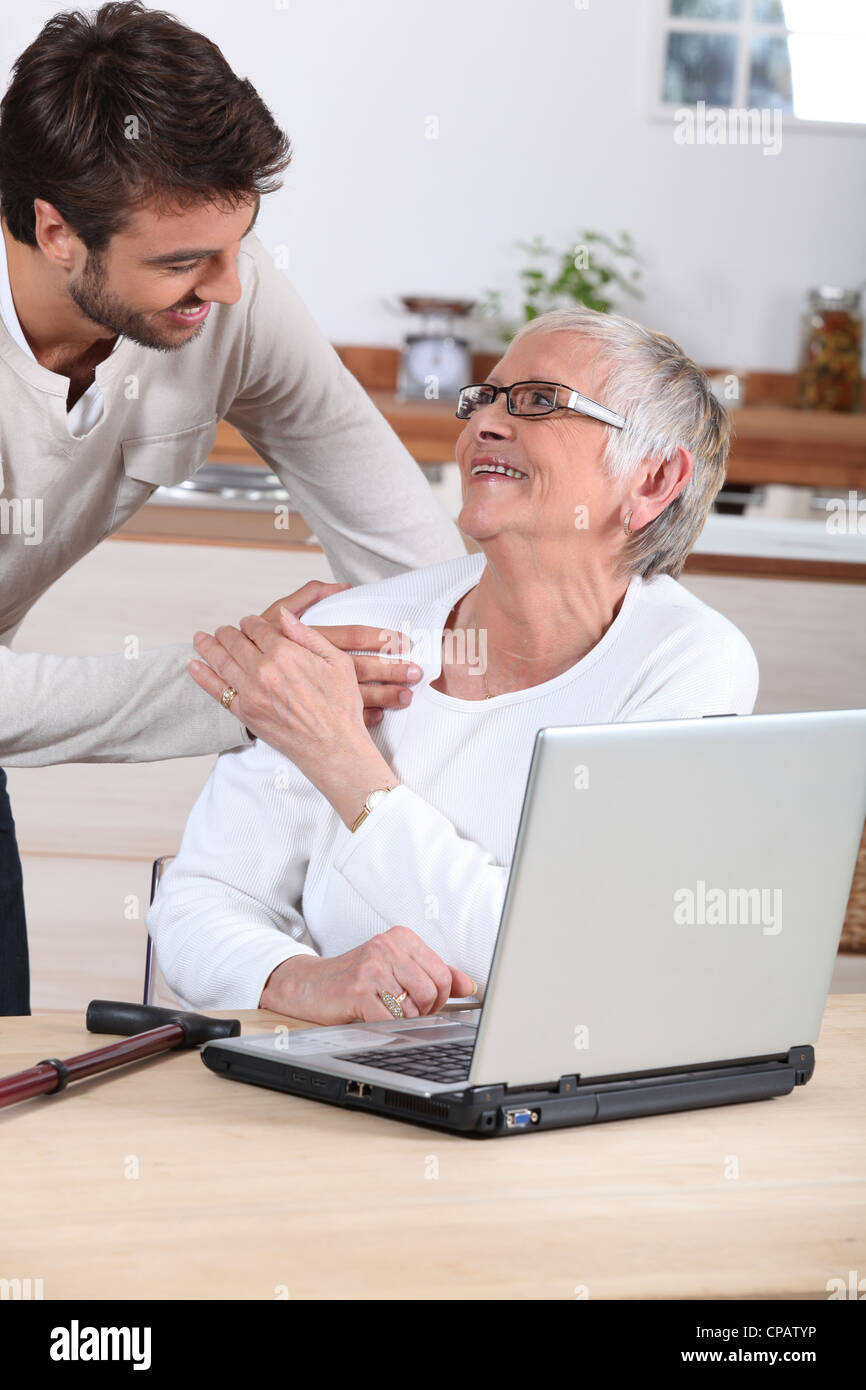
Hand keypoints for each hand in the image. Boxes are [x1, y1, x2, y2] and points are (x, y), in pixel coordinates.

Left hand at [190, 607, 396, 819]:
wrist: (334, 748)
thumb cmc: (341, 706)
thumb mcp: (337, 661)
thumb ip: (307, 635)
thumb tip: (284, 614)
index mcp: (285, 653)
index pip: (257, 627)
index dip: (251, 622)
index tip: (250, 623)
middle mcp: (263, 670)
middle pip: (235, 641)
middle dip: (228, 632)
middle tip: (225, 630)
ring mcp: (250, 692)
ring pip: (221, 661)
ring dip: (208, 646)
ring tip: (200, 639)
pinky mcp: (244, 712)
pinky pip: (216, 689)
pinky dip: (202, 675)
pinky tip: (193, 666)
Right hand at [259, 581, 420, 727]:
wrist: (235, 682)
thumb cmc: (261, 647)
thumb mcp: (278, 616)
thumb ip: (308, 596)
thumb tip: (342, 586)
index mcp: (310, 641)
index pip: (352, 635)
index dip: (380, 637)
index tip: (405, 641)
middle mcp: (312, 665)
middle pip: (359, 666)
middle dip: (390, 669)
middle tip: (418, 672)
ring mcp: (312, 690)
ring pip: (354, 694)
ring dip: (383, 696)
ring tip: (407, 696)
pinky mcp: (307, 711)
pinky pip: (339, 716)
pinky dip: (361, 717)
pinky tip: (380, 718)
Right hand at [259, 925, 477, 1024]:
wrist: (311, 985)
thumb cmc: (357, 978)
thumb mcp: (397, 967)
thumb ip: (435, 973)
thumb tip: (469, 986)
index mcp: (402, 937)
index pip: (443, 972)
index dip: (441, 996)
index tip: (428, 1002)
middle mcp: (387, 947)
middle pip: (433, 990)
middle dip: (426, 1010)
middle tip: (408, 1011)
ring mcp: (371, 968)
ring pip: (414, 1007)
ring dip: (405, 1020)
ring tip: (388, 1012)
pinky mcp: (357, 991)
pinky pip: (391, 1020)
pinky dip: (389, 1027)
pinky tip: (376, 1018)